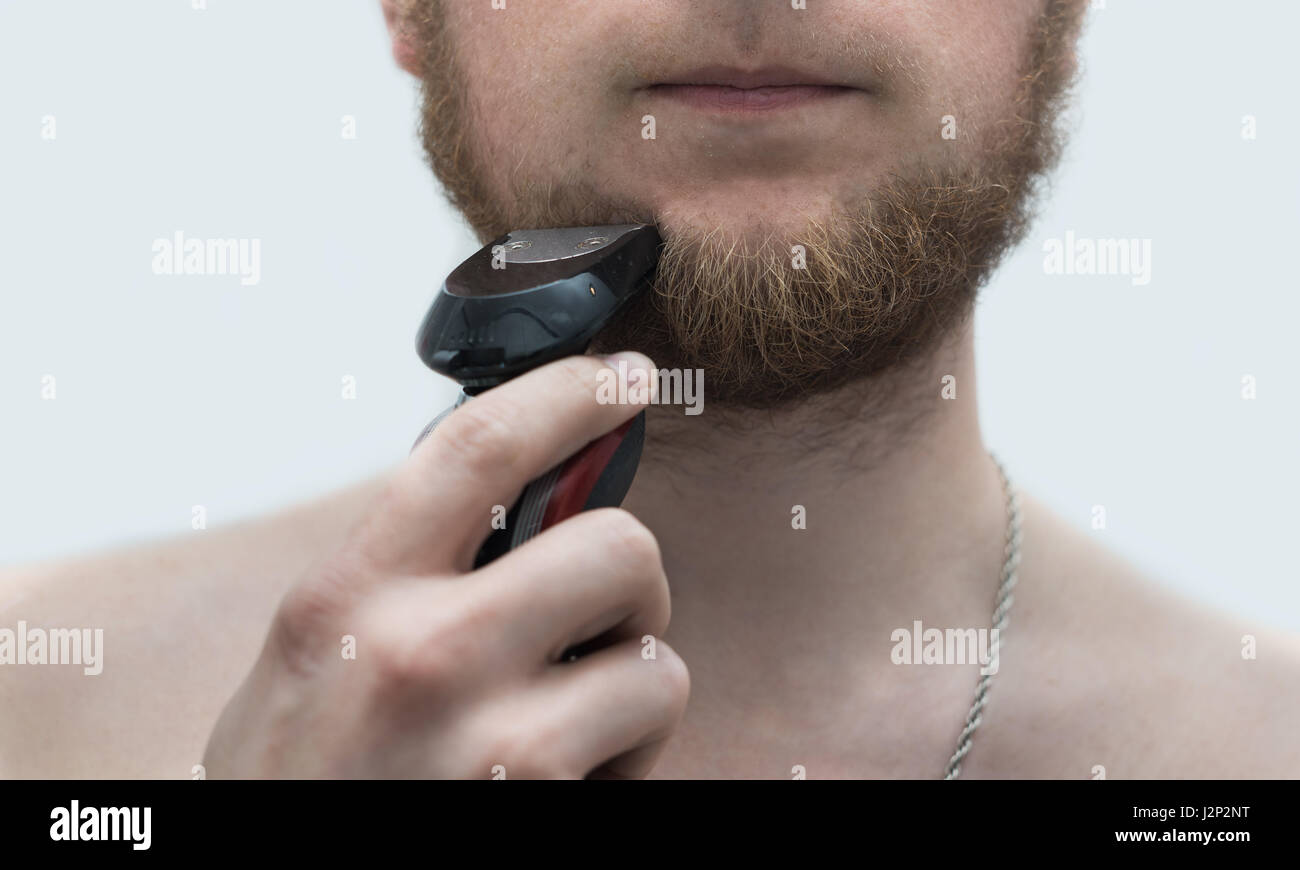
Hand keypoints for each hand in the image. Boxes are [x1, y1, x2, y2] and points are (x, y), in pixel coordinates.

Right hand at [203, 352, 686, 778]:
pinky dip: (631, 761)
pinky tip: (567, 784)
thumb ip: (402, 573)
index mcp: (348, 596)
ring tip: (563, 728)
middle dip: (629, 582)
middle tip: (594, 621)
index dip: (570, 390)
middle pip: (617, 545)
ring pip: (656, 658)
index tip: (624, 376)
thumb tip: (520, 495)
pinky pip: (650, 744)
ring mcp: (489, 746)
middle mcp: (419, 656)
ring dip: (630, 685)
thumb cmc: (303, 783)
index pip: (479, 445)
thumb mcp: (313, 658)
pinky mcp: (544, 809)